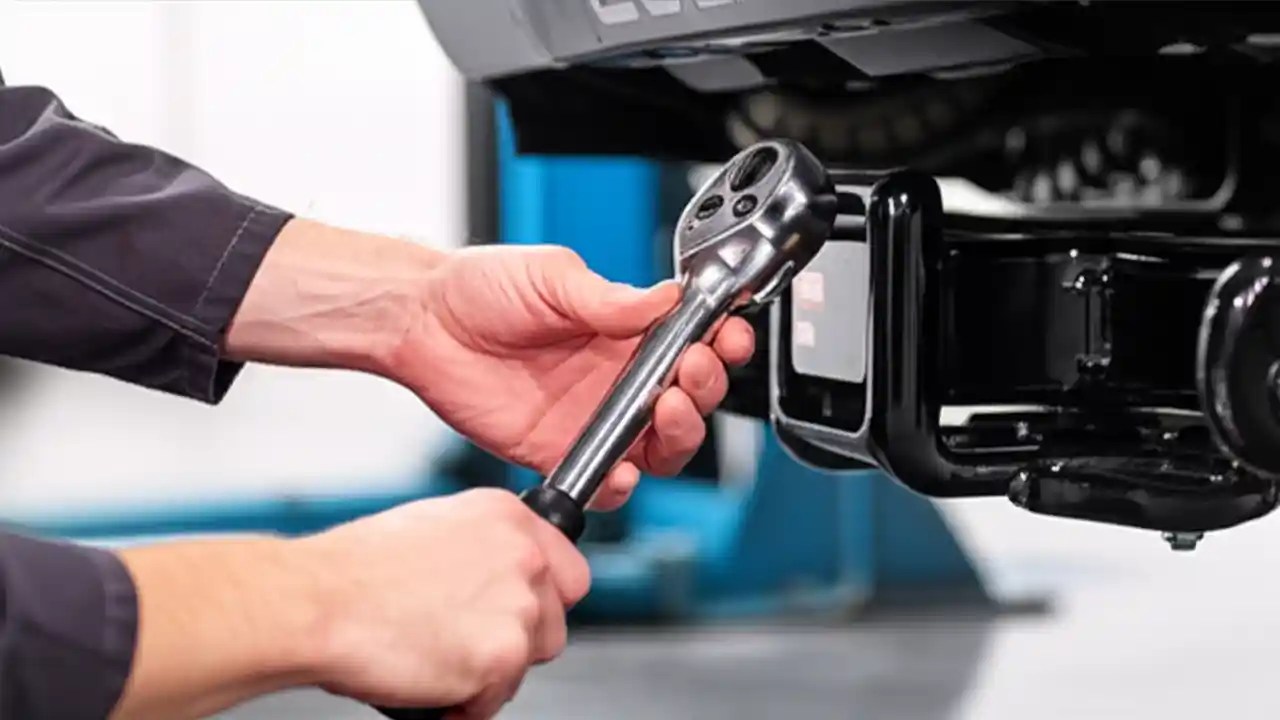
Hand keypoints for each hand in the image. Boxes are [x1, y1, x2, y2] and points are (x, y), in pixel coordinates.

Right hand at [113, 489, 586, 719]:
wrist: (318, 602)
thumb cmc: (353, 571)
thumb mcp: (432, 530)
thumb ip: (479, 549)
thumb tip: (492, 576)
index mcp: (506, 516)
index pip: (565, 568)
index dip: (538, 600)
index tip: (515, 612)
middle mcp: (522, 553)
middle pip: (554, 619)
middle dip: (519, 639)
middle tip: (466, 641)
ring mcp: (517, 604)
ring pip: (530, 660)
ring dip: (490, 670)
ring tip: (437, 657)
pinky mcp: (502, 654)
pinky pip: (498, 697)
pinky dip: (465, 702)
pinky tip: (429, 678)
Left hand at [389, 245, 755, 509]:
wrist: (423, 323)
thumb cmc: (482, 289)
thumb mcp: (551, 275)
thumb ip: (608, 297)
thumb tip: (665, 299)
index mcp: (624, 330)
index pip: (692, 343)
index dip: (719, 344)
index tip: (727, 337)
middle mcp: (616, 378)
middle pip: (689, 400)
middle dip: (705, 389)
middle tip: (691, 372)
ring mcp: (592, 418)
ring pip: (659, 446)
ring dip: (678, 434)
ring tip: (668, 409)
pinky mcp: (559, 451)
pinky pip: (605, 481)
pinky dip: (623, 483)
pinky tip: (622, 467)